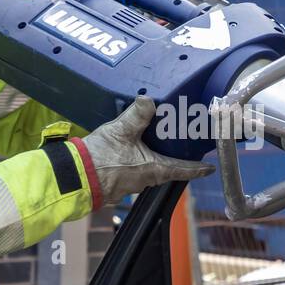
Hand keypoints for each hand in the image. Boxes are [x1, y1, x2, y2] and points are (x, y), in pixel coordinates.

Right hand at [80, 96, 212, 206]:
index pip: (183, 170)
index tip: (209, 168)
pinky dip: (137, 161)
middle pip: (167, 169)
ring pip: (150, 170)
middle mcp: (146, 180)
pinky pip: (134, 171)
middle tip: (182, 147)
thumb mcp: (121, 130)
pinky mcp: (117, 183)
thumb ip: (137, 115)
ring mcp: (131, 184)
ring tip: (155, 144)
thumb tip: (148, 100)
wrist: (75, 177)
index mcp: (154, 169)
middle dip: (174, 159)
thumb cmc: (100, 158)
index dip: (197, 168)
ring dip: (154, 158)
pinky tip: (131, 150)